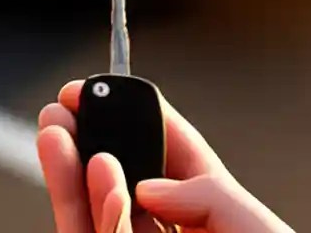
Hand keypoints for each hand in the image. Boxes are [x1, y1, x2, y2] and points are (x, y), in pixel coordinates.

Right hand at [37, 80, 293, 232]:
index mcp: (207, 218)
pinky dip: (100, 212)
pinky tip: (103, 176)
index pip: (166, 159)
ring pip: (95, 219)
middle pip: (116, 186)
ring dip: (71, 173)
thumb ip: (202, 192)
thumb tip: (145, 185)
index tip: (103, 90)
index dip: (134, 122)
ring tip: (59, 131)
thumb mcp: (251, 226)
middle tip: (60, 109)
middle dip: (84, 145)